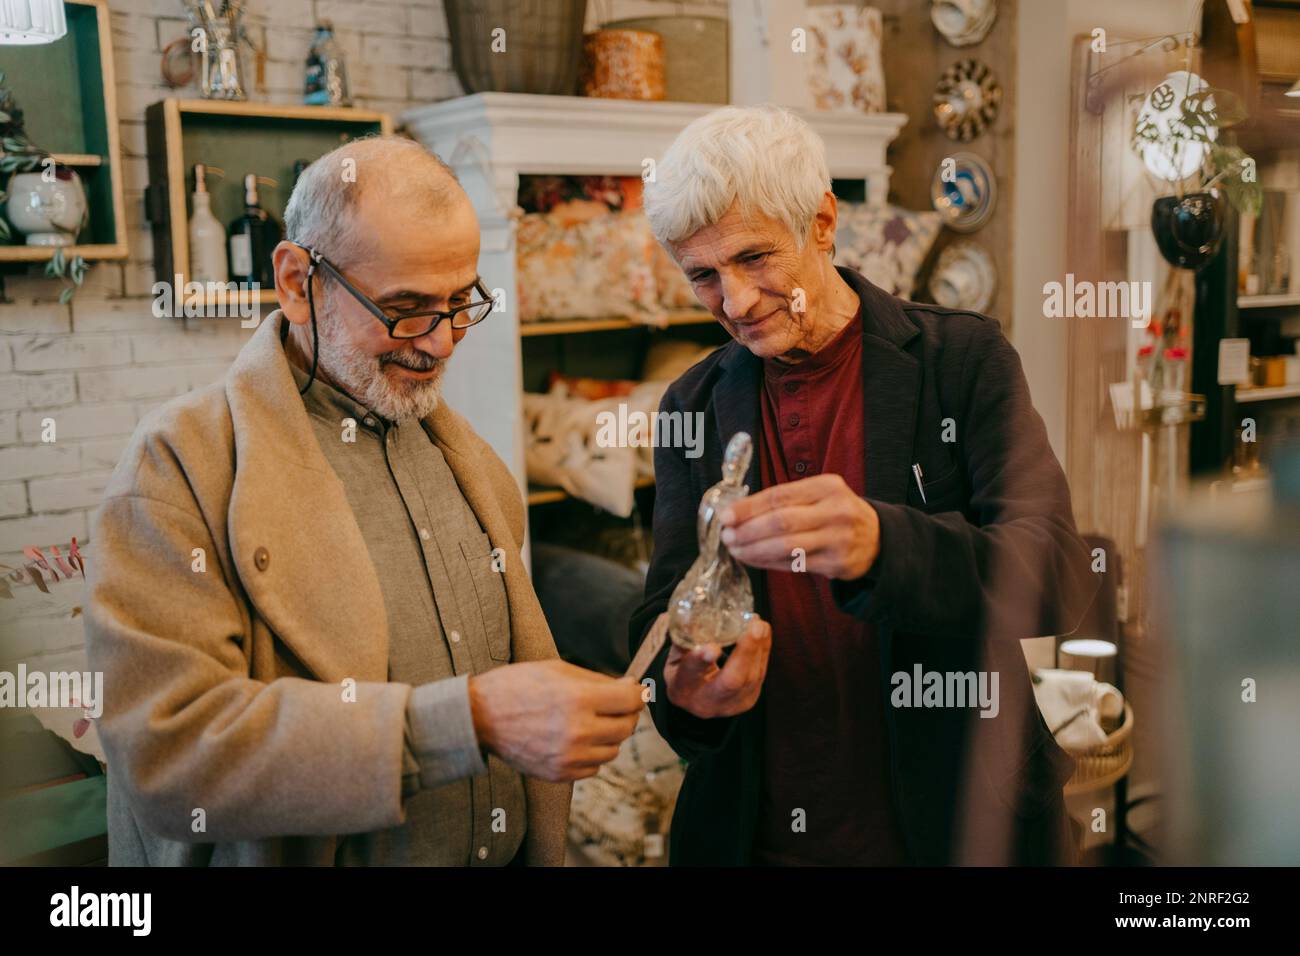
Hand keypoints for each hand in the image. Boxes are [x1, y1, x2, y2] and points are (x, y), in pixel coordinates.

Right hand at [468, 660, 642, 781]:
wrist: (480, 716)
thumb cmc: (517, 686)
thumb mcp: (558, 669)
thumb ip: (597, 681)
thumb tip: (629, 688)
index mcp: (578, 698)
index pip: (632, 701)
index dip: (637, 694)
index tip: (634, 691)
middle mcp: (577, 730)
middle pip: (626, 727)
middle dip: (624, 714)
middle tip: (612, 705)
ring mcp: (568, 756)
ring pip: (613, 750)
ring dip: (607, 736)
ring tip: (587, 722)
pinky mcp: (559, 773)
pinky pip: (593, 768)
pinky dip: (590, 754)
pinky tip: (573, 740)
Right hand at [664, 615, 770, 718]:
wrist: (694, 702)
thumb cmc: (683, 673)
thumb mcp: (675, 657)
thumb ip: (683, 639)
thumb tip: (688, 613)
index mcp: (683, 689)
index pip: (691, 674)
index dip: (701, 660)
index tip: (712, 648)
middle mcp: (708, 702)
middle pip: (731, 680)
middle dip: (746, 652)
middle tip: (755, 626)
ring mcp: (732, 704)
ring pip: (751, 676)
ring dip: (759, 647)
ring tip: (759, 624)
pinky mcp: (749, 699)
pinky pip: (759, 673)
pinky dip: (763, 650)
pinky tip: (763, 632)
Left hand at [719, 473, 879, 579]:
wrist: (877, 538)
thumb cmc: (836, 512)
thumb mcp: (819, 494)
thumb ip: (786, 498)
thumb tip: (739, 511)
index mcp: (827, 486)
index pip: (780, 495)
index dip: (748, 507)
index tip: (725, 516)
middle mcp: (835, 510)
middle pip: (782, 521)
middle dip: (748, 530)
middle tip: (727, 536)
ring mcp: (838, 539)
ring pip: (786, 546)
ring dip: (755, 550)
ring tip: (735, 549)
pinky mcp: (838, 564)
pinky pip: (794, 564)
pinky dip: (769, 563)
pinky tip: (754, 560)